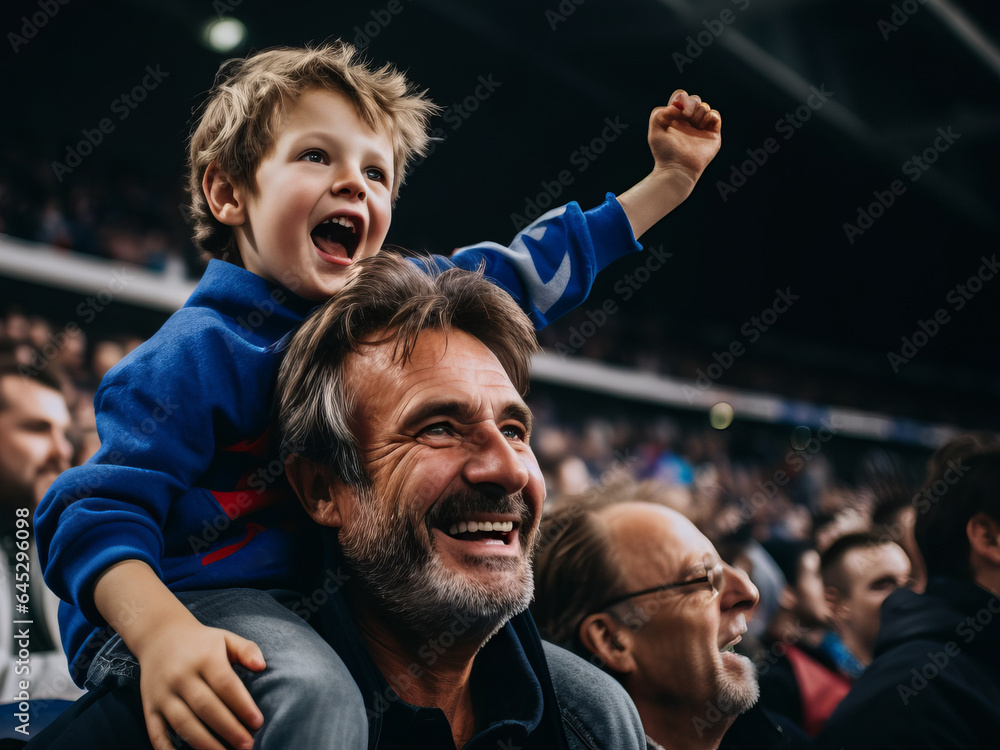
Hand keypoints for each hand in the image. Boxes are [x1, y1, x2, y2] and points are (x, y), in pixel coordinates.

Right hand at [134, 616, 265, 749]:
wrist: (159, 635)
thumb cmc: (201, 642)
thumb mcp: (226, 638)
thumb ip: (246, 650)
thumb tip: (262, 666)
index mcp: (204, 657)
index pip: (225, 684)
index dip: (242, 705)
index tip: (258, 723)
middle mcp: (181, 676)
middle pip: (206, 707)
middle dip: (228, 729)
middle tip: (247, 745)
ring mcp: (163, 693)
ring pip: (184, 723)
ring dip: (205, 744)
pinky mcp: (149, 706)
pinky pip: (156, 732)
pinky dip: (167, 749)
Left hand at [648, 89, 721, 182]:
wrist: (678, 168)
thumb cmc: (665, 152)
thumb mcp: (654, 131)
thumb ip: (658, 113)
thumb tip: (677, 106)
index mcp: (675, 118)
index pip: (681, 98)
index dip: (680, 98)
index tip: (677, 108)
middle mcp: (688, 122)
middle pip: (694, 100)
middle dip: (690, 104)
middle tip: (685, 115)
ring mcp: (701, 127)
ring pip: (704, 106)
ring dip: (699, 111)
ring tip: (694, 124)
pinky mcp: (712, 134)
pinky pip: (715, 115)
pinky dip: (711, 115)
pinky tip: (702, 124)